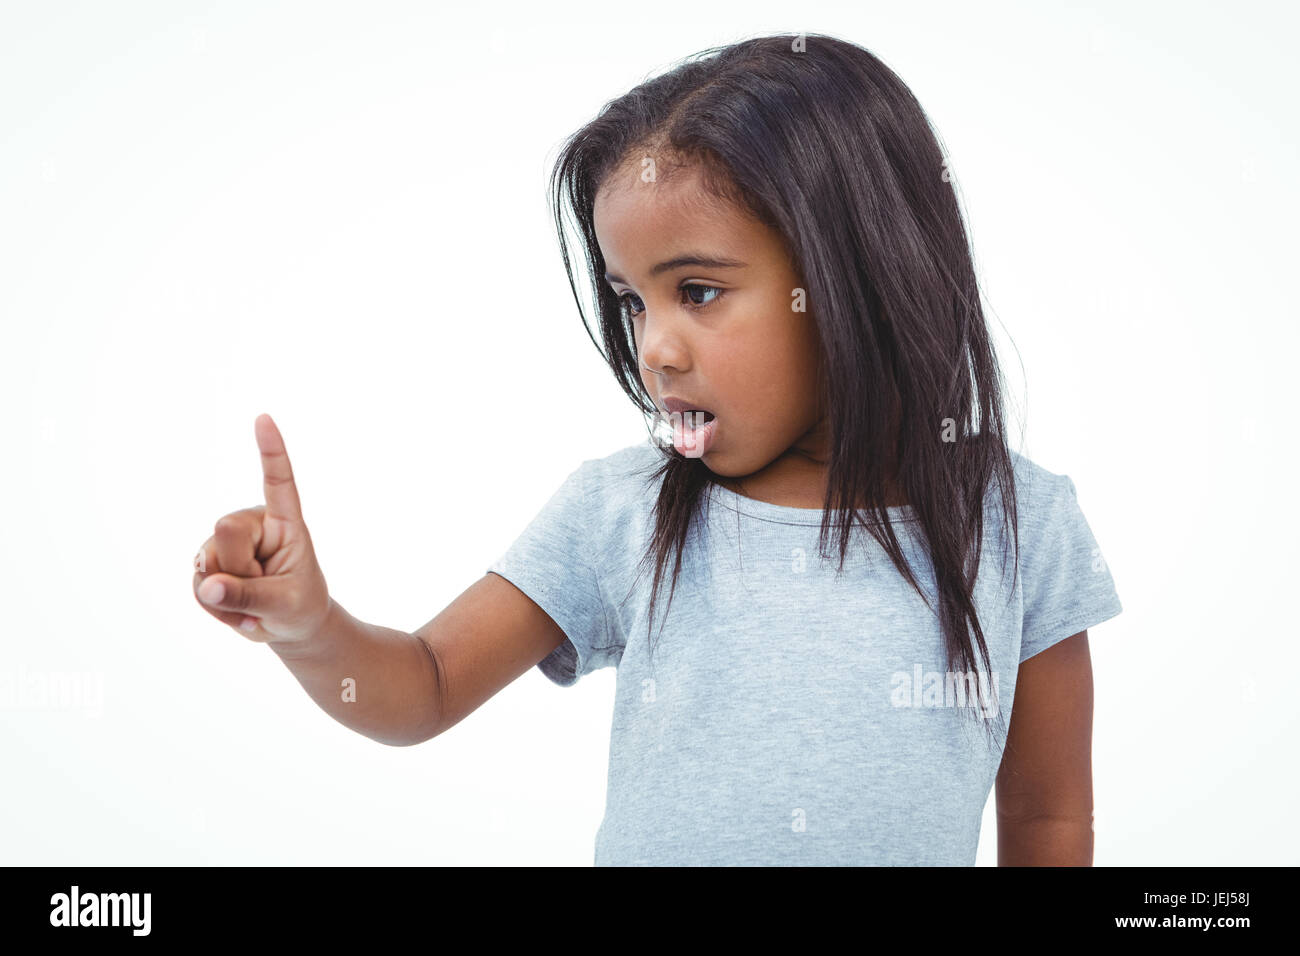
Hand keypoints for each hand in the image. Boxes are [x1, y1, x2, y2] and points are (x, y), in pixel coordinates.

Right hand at [192, 414, 331, 648]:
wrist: (287, 627)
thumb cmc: (299, 607)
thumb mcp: (286, 605)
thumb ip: (250, 595)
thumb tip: (207, 585)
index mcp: (285, 521)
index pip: (279, 481)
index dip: (270, 451)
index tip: (264, 418)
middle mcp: (251, 523)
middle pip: (226, 532)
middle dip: (240, 572)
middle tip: (265, 589)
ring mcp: (225, 541)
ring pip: (207, 563)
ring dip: (227, 597)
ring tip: (253, 605)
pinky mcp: (208, 561)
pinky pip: (197, 585)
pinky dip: (215, 608)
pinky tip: (236, 612)